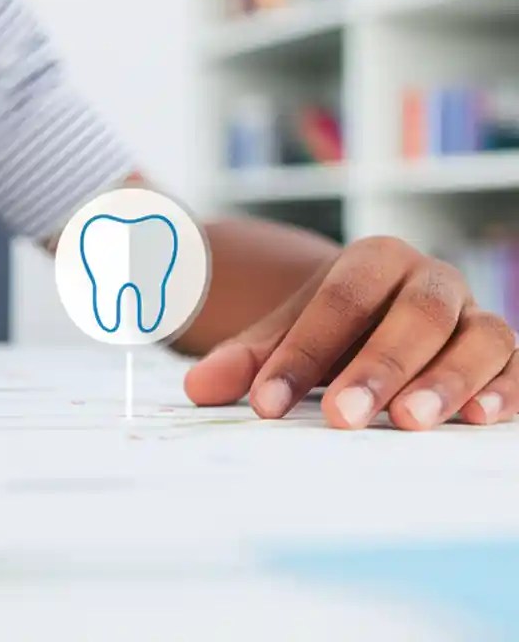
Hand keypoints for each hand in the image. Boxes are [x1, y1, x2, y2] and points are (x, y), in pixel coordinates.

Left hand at [184, 236, 517, 430]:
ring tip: (409, 423)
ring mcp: (474, 315)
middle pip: (415, 315)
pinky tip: (477, 418)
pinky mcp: (505, 354)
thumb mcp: (282, 337)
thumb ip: (243, 360)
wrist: (379, 318)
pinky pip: (515, 366)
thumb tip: (199, 387)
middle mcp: (431, 281)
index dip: (303, 350)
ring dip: (445, 381)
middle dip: (378, 366)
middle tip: (341, 416)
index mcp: (373, 261)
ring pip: (477, 338)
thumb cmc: (329, 331)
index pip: (339, 300)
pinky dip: (502, 390)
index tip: (265, 402)